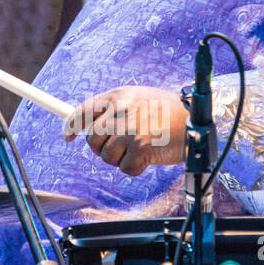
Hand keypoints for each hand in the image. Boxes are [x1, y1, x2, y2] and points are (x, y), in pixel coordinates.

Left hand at [63, 85, 187, 176]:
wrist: (195, 121)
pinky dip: (135, 168)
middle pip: (92, 139)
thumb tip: (86, 127)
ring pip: (107, 156)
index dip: (71, 126)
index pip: (83, 112)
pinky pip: (124, 168)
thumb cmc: (168, 112)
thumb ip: (113, 109)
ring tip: (140, 148)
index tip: (67, 137)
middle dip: (104, 148)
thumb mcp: (137, 98)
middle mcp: (121, 111)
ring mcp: (130, 129)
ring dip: (121, 159)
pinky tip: (148, 157)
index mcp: (118, 96)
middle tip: (122, 146)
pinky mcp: (140, 148)